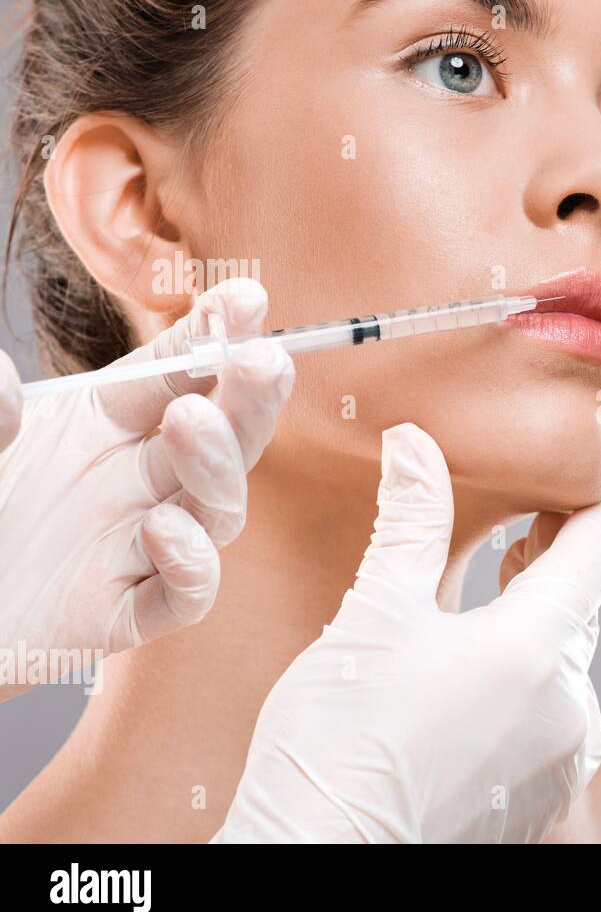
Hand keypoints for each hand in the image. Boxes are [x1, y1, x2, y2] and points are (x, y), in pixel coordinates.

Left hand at [0, 278, 293, 699]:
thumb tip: (4, 377)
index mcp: (99, 424)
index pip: (173, 373)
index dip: (213, 336)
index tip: (248, 300)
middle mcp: (131, 481)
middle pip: (220, 436)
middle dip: (250, 397)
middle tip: (264, 360)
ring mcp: (136, 546)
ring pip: (216, 507)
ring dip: (220, 466)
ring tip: (191, 423)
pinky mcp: (126, 611)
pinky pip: (185, 593)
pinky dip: (192, 564)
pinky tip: (164, 531)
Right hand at [213, 423, 600, 842]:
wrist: (321, 857)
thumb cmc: (340, 743)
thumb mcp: (374, 613)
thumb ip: (409, 523)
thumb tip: (416, 447)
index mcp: (534, 650)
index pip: (591, 560)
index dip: (598, 518)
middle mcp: (564, 707)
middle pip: (577, 615)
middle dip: (557, 567)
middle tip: (537, 530)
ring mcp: (556, 760)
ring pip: (565, 671)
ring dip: (542, 629)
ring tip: (506, 593)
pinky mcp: (538, 799)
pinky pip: (552, 721)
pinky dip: (530, 684)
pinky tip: (487, 675)